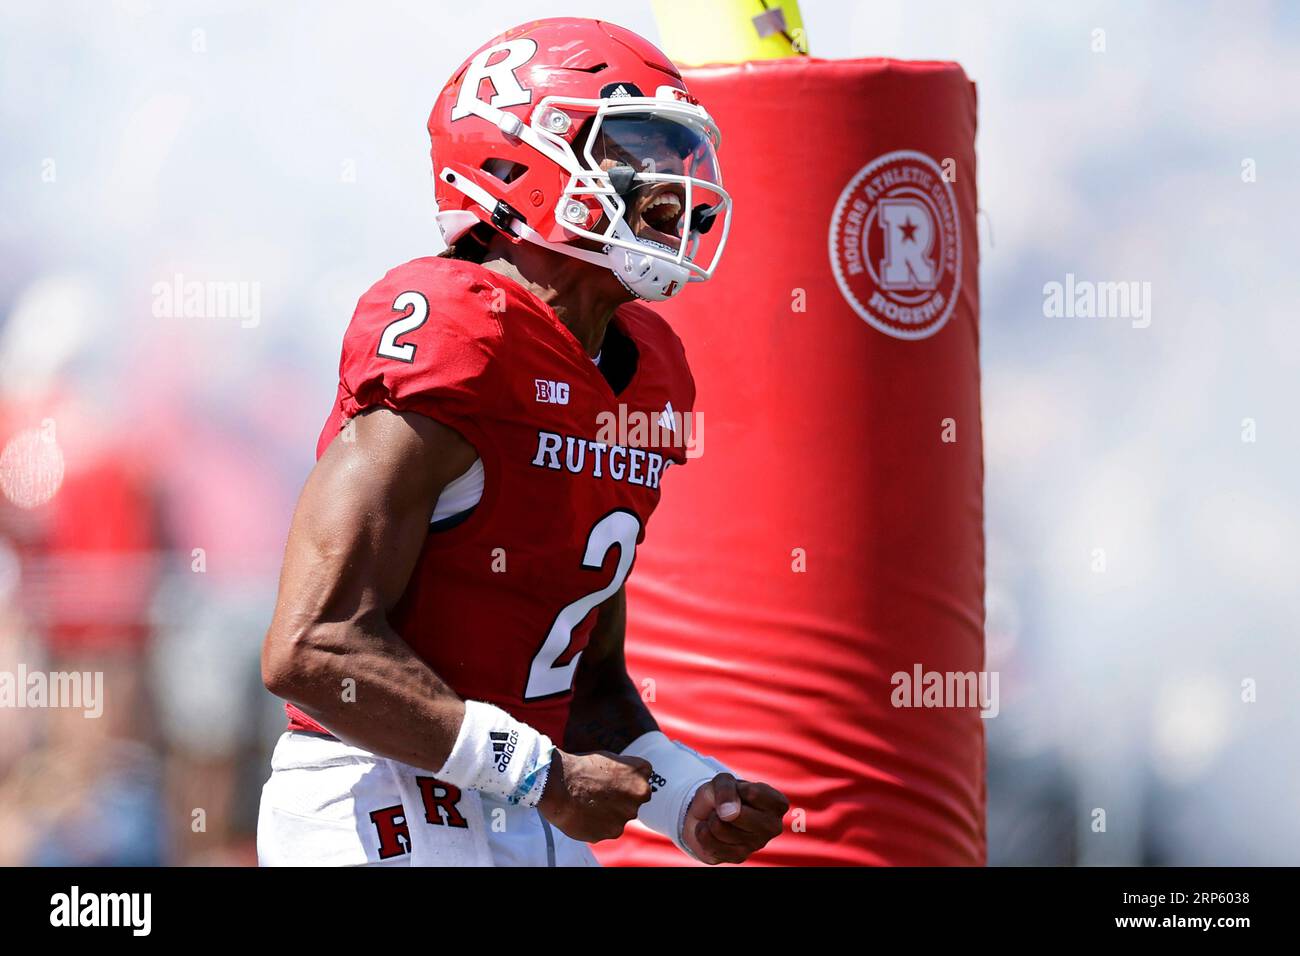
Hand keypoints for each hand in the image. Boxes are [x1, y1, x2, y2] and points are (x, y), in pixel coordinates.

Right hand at [538, 749, 652, 842]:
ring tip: (588, 804)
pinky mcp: (612, 832)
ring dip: (609, 814)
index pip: (641, 780)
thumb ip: (626, 772)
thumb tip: (627, 781)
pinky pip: (607, 830)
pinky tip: (585, 814)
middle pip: (632, 801)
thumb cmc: (581, 767)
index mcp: (641, 774)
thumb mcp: (610, 759)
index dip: (625, 781)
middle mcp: (640, 796)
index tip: (611, 779)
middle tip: (599, 794)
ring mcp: (626, 816)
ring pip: (620, 817)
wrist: (559, 785)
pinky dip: (598, 825)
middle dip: (619, 799)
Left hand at [683, 773, 787, 863]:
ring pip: (719, 828)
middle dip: (722, 805)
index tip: (738, 790)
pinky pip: (709, 842)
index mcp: (777, 804)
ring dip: (711, 818)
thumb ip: (727, 788)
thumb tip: (728, 814)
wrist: (708, 814)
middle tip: (725, 805)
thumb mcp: (723, 780)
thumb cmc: (723, 794)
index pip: (753, 793)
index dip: (737, 788)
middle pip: (737, 814)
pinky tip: (711, 829)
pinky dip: (703, 830)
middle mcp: (773, 827)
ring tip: (718, 817)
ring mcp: (756, 845)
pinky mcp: (738, 857)